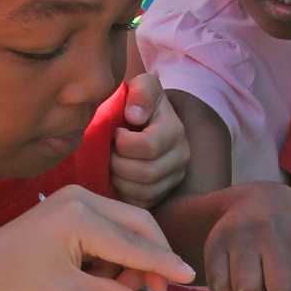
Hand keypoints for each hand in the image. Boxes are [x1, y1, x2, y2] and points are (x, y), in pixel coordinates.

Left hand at [0, 188, 194, 290]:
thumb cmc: (17, 287)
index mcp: (80, 217)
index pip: (135, 244)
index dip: (164, 264)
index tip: (189, 277)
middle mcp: (81, 198)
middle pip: (138, 224)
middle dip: (154, 260)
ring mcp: (74, 199)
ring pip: (126, 225)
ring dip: (137, 257)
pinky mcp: (70, 207)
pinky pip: (110, 226)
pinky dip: (120, 251)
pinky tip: (117, 279)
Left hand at [112, 72, 190, 208]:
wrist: (146, 120)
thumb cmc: (138, 102)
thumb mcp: (142, 86)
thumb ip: (141, 92)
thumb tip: (135, 116)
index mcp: (175, 130)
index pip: (149, 147)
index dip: (123, 142)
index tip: (115, 132)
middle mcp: (181, 156)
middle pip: (146, 173)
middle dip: (118, 164)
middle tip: (108, 152)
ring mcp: (174, 178)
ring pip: (143, 192)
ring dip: (119, 180)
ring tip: (111, 164)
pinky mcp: (164, 194)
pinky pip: (142, 204)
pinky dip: (124, 194)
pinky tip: (118, 177)